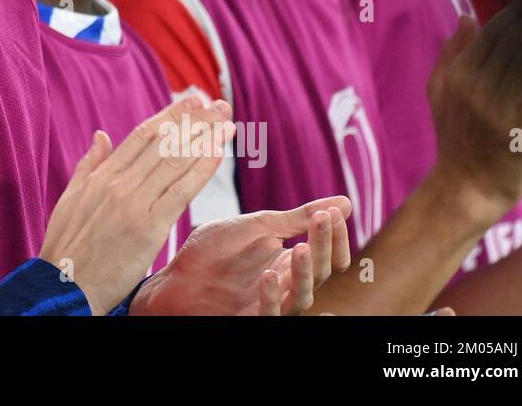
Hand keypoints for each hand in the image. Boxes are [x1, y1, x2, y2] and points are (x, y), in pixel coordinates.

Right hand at [40, 94, 232, 314]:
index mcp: (101, 175)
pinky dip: (202, 169)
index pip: (141, 136)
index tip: (191, 102)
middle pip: (163, 143)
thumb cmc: (67, 246)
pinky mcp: (149, 227)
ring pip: (175, 161)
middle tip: (217, 104)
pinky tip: (218, 153)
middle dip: (194, 121)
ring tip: (226, 122)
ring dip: (204, 139)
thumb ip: (88, 165)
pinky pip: (181, 191)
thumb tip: (101, 135)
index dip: (169, 116)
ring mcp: (134, 203)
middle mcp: (119, 183)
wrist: (64, 284)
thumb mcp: (70, 198)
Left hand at [130, 196, 352, 315]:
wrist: (176, 276)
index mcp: (290, 262)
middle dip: (322, 245)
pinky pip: (269, 314)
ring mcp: (270, 304)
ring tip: (300, 247)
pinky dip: (271, 297)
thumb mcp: (259, 226)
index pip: (329, 256)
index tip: (334, 211)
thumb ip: (298, 218)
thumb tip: (346, 202)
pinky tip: (268, 276)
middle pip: (320, 273)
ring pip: (301, 297)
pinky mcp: (249, 318)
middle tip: (321, 219)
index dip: (335, 236)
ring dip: (303, 273)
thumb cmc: (215, 250)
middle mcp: (287, 285)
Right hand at [428, 0, 521, 224]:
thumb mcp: (439, 92)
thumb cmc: (455, 137)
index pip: (491, 33)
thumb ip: (452, 53)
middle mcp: (474, 89)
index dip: (517, 12)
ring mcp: (497, 109)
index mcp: (456, 77)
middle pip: (514, 43)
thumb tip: (466, 17)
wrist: (467, 186)